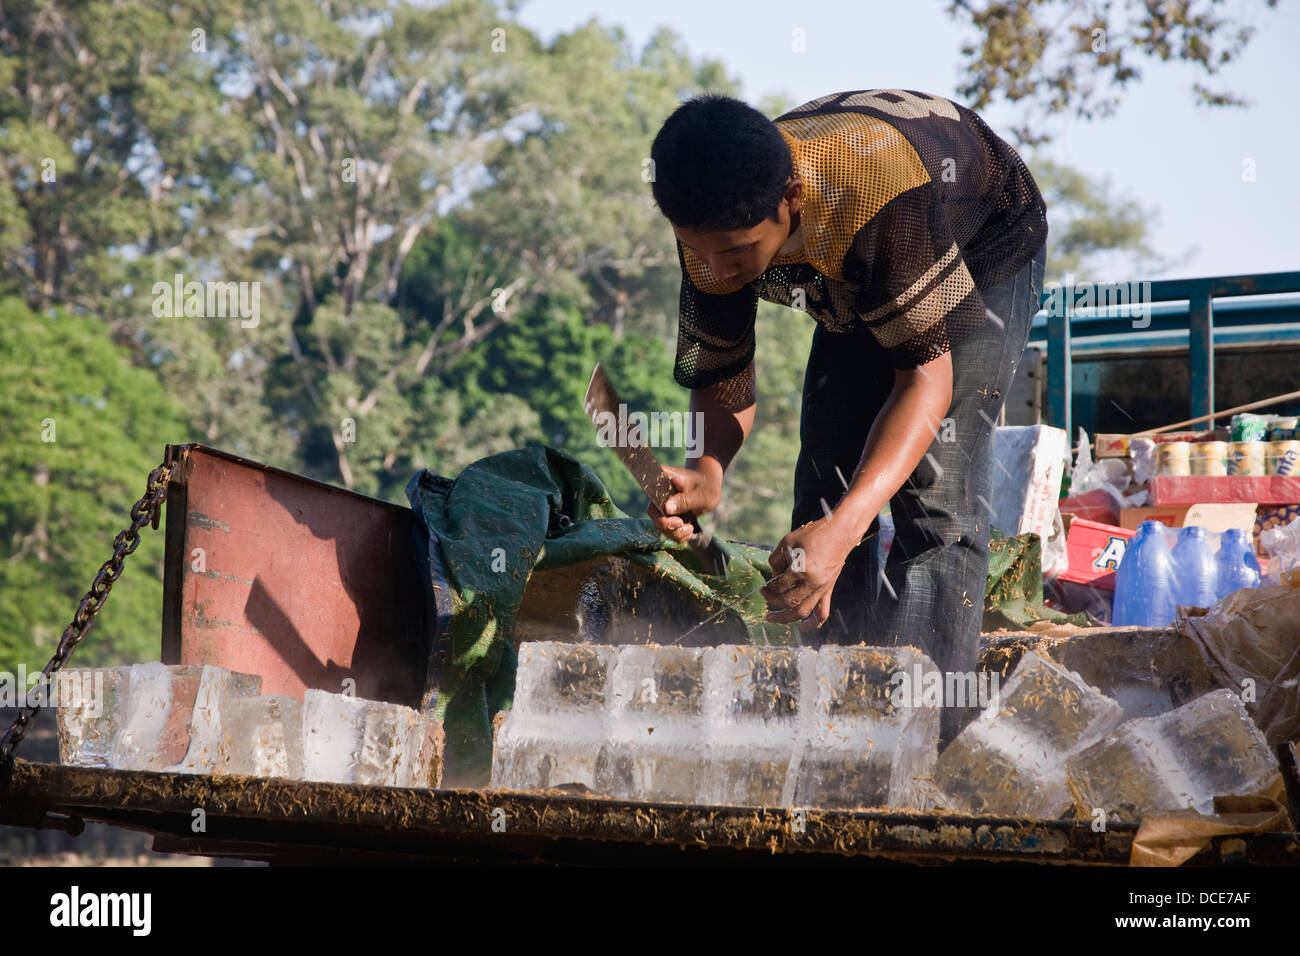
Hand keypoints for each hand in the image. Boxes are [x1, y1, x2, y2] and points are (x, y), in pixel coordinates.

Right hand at [646, 463, 721, 543]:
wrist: (709, 488)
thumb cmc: (706, 487)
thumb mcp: (701, 494)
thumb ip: (685, 500)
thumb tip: (667, 508)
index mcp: (664, 480)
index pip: (652, 496)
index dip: (659, 512)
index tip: (678, 521)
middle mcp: (659, 493)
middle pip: (654, 513)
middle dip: (668, 526)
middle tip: (685, 526)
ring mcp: (662, 505)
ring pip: (659, 525)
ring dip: (674, 533)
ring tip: (690, 529)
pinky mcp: (667, 515)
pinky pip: (667, 530)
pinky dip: (677, 535)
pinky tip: (688, 532)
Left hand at [761, 516, 857, 632]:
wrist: (839, 534)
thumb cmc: (813, 534)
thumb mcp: (788, 541)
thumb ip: (776, 559)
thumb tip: (772, 575)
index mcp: (801, 570)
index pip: (779, 586)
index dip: (769, 586)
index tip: (766, 582)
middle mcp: (811, 583)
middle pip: (787, 601)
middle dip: (773, 600)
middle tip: (765, 593)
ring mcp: (821, 589)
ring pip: (802, 612)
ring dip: (785, 618)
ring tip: (772, 618)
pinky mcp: (828, 591)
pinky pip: (822, 613)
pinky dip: (813, 624)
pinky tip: (803, 628)